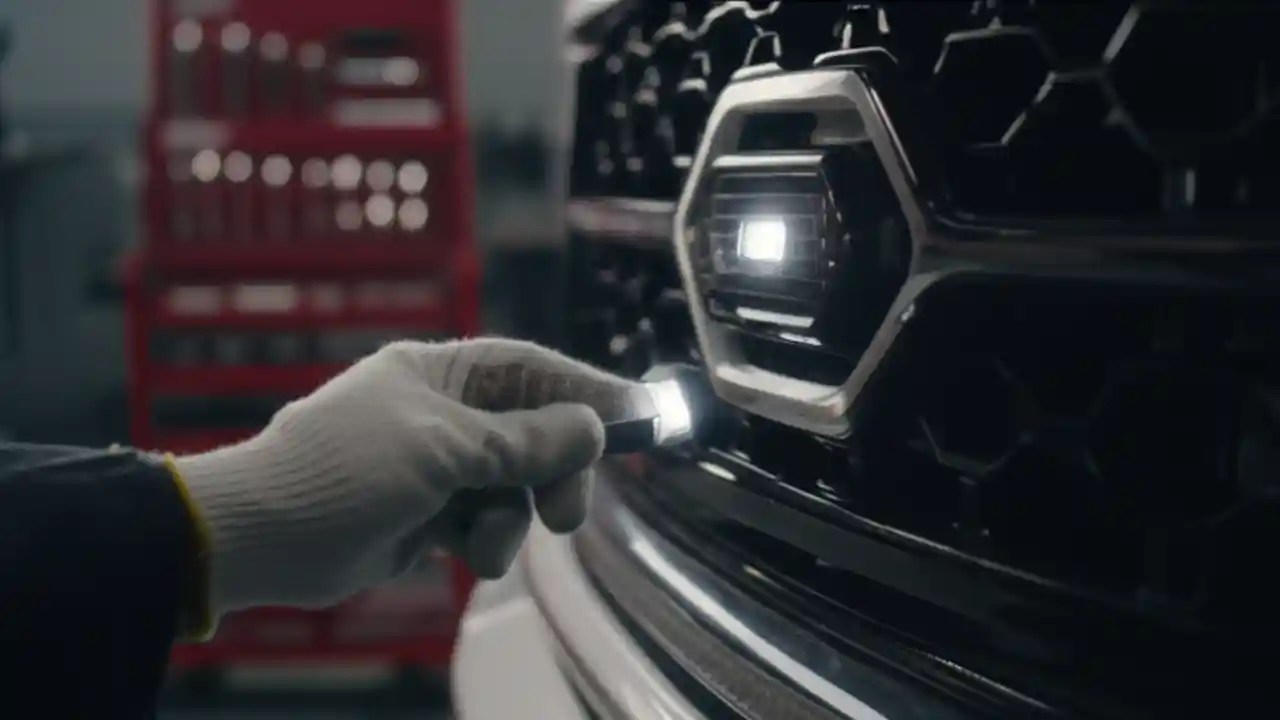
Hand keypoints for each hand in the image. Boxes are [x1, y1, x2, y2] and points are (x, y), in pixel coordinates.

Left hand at [175, 339, 609, 614]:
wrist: (260, 536)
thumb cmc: (342, 470)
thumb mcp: (441, 448)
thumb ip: (523, 441)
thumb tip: (594, 425)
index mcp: (438, 374)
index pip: (529, 369)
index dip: (584, 388)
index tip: (636, 413)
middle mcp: (440, 413)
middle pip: (530, 433)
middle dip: (552, 472)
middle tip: (568, 513)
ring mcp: (433, 465)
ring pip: (511, 487)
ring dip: (511, 518)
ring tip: (483, 544)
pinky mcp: (424, 514)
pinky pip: (482, 521)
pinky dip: (483, 540)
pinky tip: (464, 553)